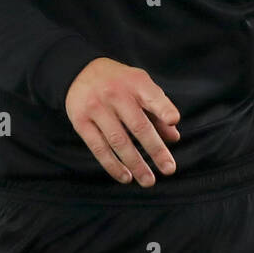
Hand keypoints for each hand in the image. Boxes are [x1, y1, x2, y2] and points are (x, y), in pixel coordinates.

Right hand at [64, 56, 180, 185]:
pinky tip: (126, 177)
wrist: (80, 72)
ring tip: (149, 180)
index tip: (173, 120)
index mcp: (135, 82)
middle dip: (155, 149)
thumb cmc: (120, 83)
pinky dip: (113, 165)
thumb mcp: (141, 87)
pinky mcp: (80, 122)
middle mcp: (115, 94)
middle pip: (138, 125)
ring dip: (135, 163)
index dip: (163, 107)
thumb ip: (158, 110)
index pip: (151, 95)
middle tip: (169, 169)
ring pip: (118, 141)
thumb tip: (174, 138)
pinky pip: (98, 148)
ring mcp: (96, 108)